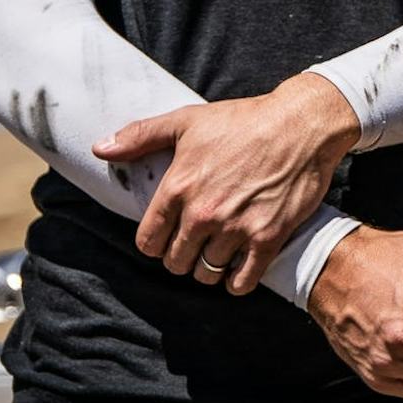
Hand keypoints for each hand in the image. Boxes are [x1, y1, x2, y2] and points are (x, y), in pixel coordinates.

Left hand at [95, 73, 361, 294]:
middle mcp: (203, 214)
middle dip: (182, 256)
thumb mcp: (188, 121)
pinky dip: (237, 283)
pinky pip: (242, 281)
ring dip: (210, 269)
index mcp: (178, 188)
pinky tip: (239, 271)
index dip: (156, 242)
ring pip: (207, 274)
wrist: (303, 124)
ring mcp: (236, 228)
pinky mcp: (268, 237)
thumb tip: (99, 148)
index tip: (169, 236)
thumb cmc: (245, 120)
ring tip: (218, 254)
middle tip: (197, 244)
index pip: (148, 242)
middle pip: (176, 262)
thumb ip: (140, 136)